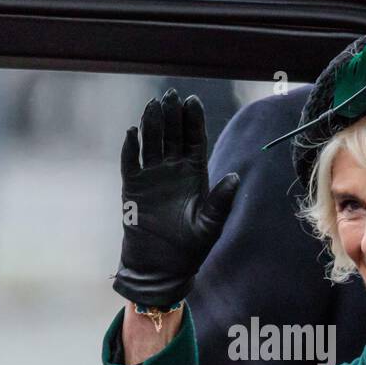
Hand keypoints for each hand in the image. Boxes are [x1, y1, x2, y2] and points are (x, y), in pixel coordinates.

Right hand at [114, 87, 239, 306]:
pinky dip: (130, 147)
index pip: (194, 141)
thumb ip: (221, 202)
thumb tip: (235, 177)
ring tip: (153, 105)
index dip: (193, 120)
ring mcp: (152, 177)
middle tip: (171, 95)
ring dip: (151, 124)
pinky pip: (130, 162)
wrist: (160, 270)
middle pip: (172, 135)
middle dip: (172, 115)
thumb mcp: (209, 227)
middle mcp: (173, 172)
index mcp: (194, 176)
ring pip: (151, 143)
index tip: (193, 100)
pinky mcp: (133, 187)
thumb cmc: (189, 251)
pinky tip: (132, 132)